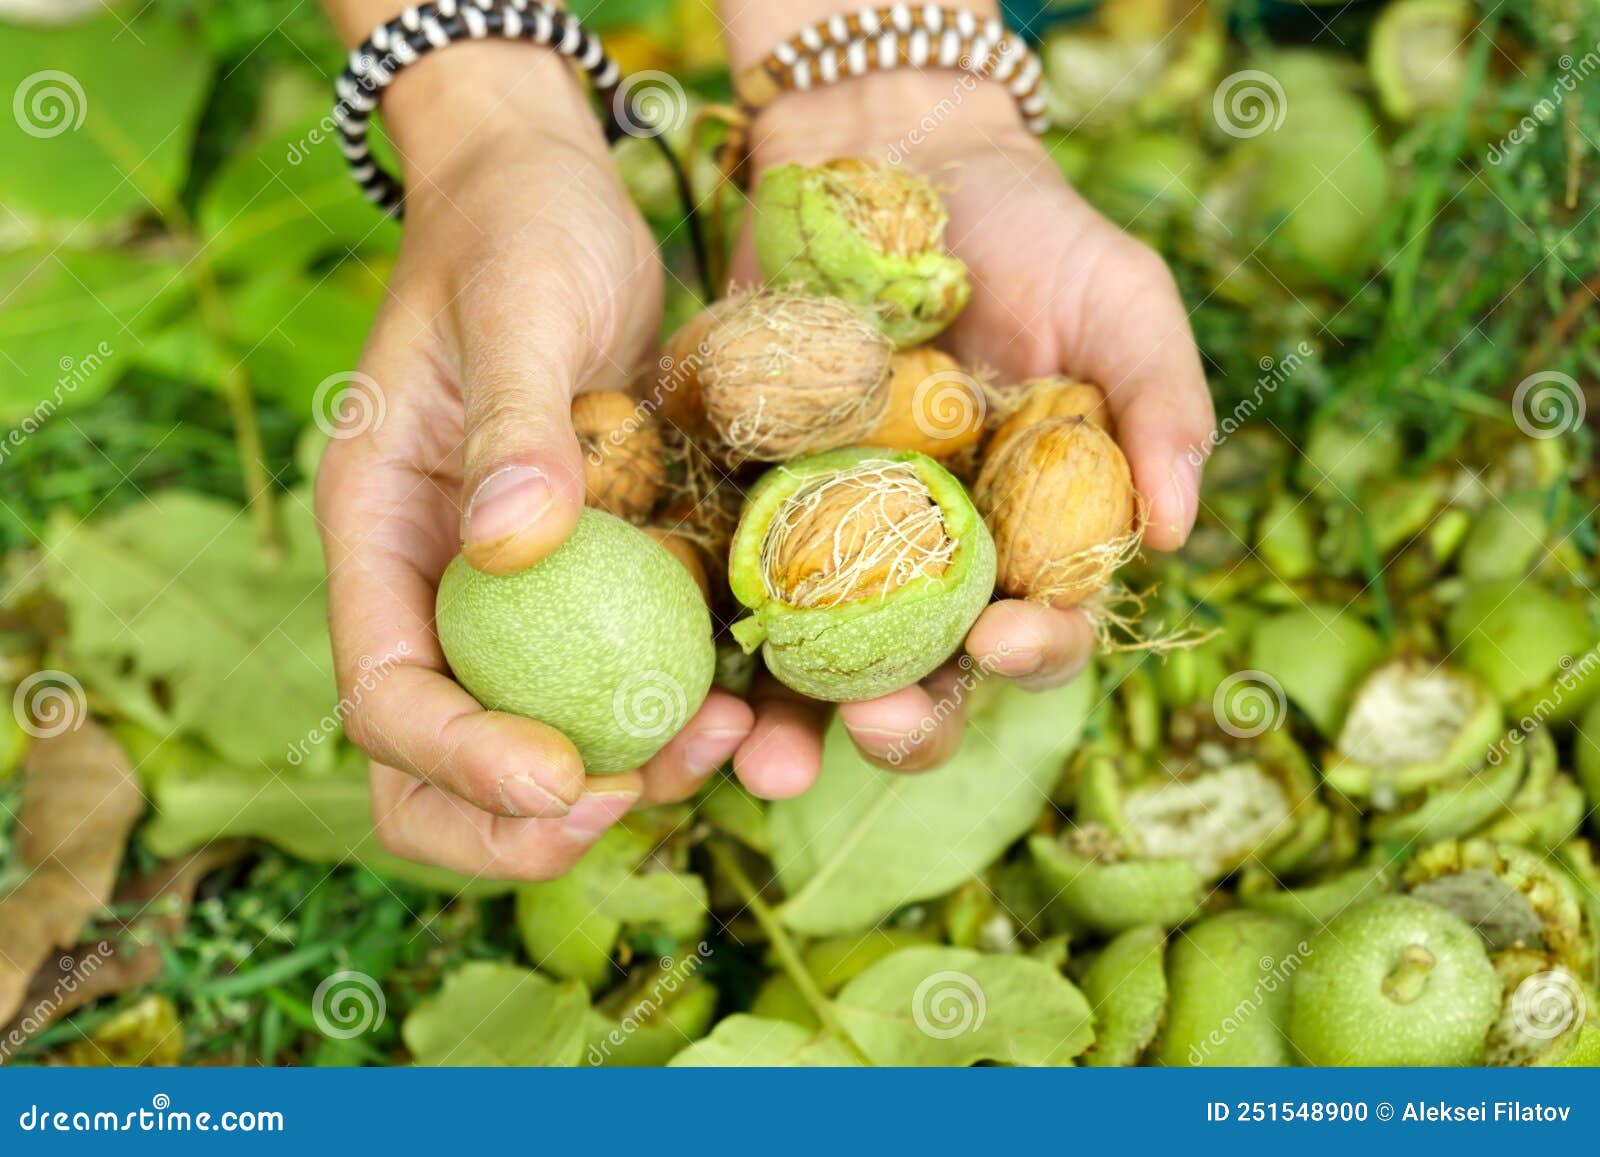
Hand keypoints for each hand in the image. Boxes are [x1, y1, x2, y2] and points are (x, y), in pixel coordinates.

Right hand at [315, 44, 751, 879]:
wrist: (556, 199)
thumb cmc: (518, 231)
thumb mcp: (517, 306)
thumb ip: (511, 423)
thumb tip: (510, 547)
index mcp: (381, 536)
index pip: (385, 695)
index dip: (459, 762)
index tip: (562, 780)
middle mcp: (437, 588)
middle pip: (433, 768)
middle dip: (518, 821)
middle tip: (625, 804)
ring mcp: (519, 597)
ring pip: (538, 742)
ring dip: (619, 779)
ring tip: (719, 749)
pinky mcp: (598, 583)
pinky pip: (626, 682)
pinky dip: (676, 717)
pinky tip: (746, 704)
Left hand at [728, 74, 1214, 793]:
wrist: (887, 155)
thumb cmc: (1027, 231)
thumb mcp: (1119, 295)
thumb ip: (1161, 402)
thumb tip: (1178, 534)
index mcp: (1028, 539)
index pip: (1042, 626)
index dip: (1035, 651)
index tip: (1013, 640)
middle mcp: (930, 563)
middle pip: (923, 677)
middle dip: (906, 721)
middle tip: (877, 726)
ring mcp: (828, 541)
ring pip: (812, 663)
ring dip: (790, 720)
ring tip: (758, 753)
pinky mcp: (741, 502)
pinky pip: (720, 583)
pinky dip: (703, 630)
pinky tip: (686, 665)